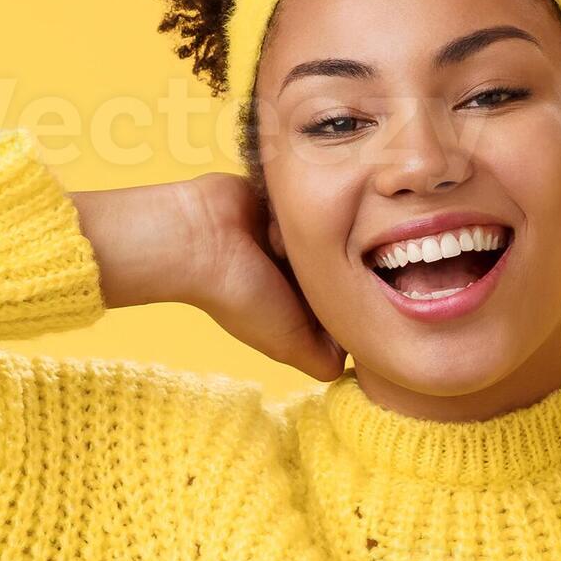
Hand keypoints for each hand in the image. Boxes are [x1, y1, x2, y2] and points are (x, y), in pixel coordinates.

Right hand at [73, 172, 342, 381]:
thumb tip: (359, 355)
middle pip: (352, 266)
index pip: (350, 303)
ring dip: (322, 234)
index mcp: (303, 305)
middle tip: (315, 263)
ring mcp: (300, 237)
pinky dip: (305, 206)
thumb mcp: (287, 343)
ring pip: (341, 231)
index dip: (353, 298)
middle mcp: (303, 273)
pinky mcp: (293, 201)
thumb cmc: (239, 293)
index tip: (341, 292)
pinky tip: (280, 215)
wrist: (201, 237)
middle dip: (337, 263)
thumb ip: (323, 361)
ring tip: (290, 238)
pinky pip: (322, 199)